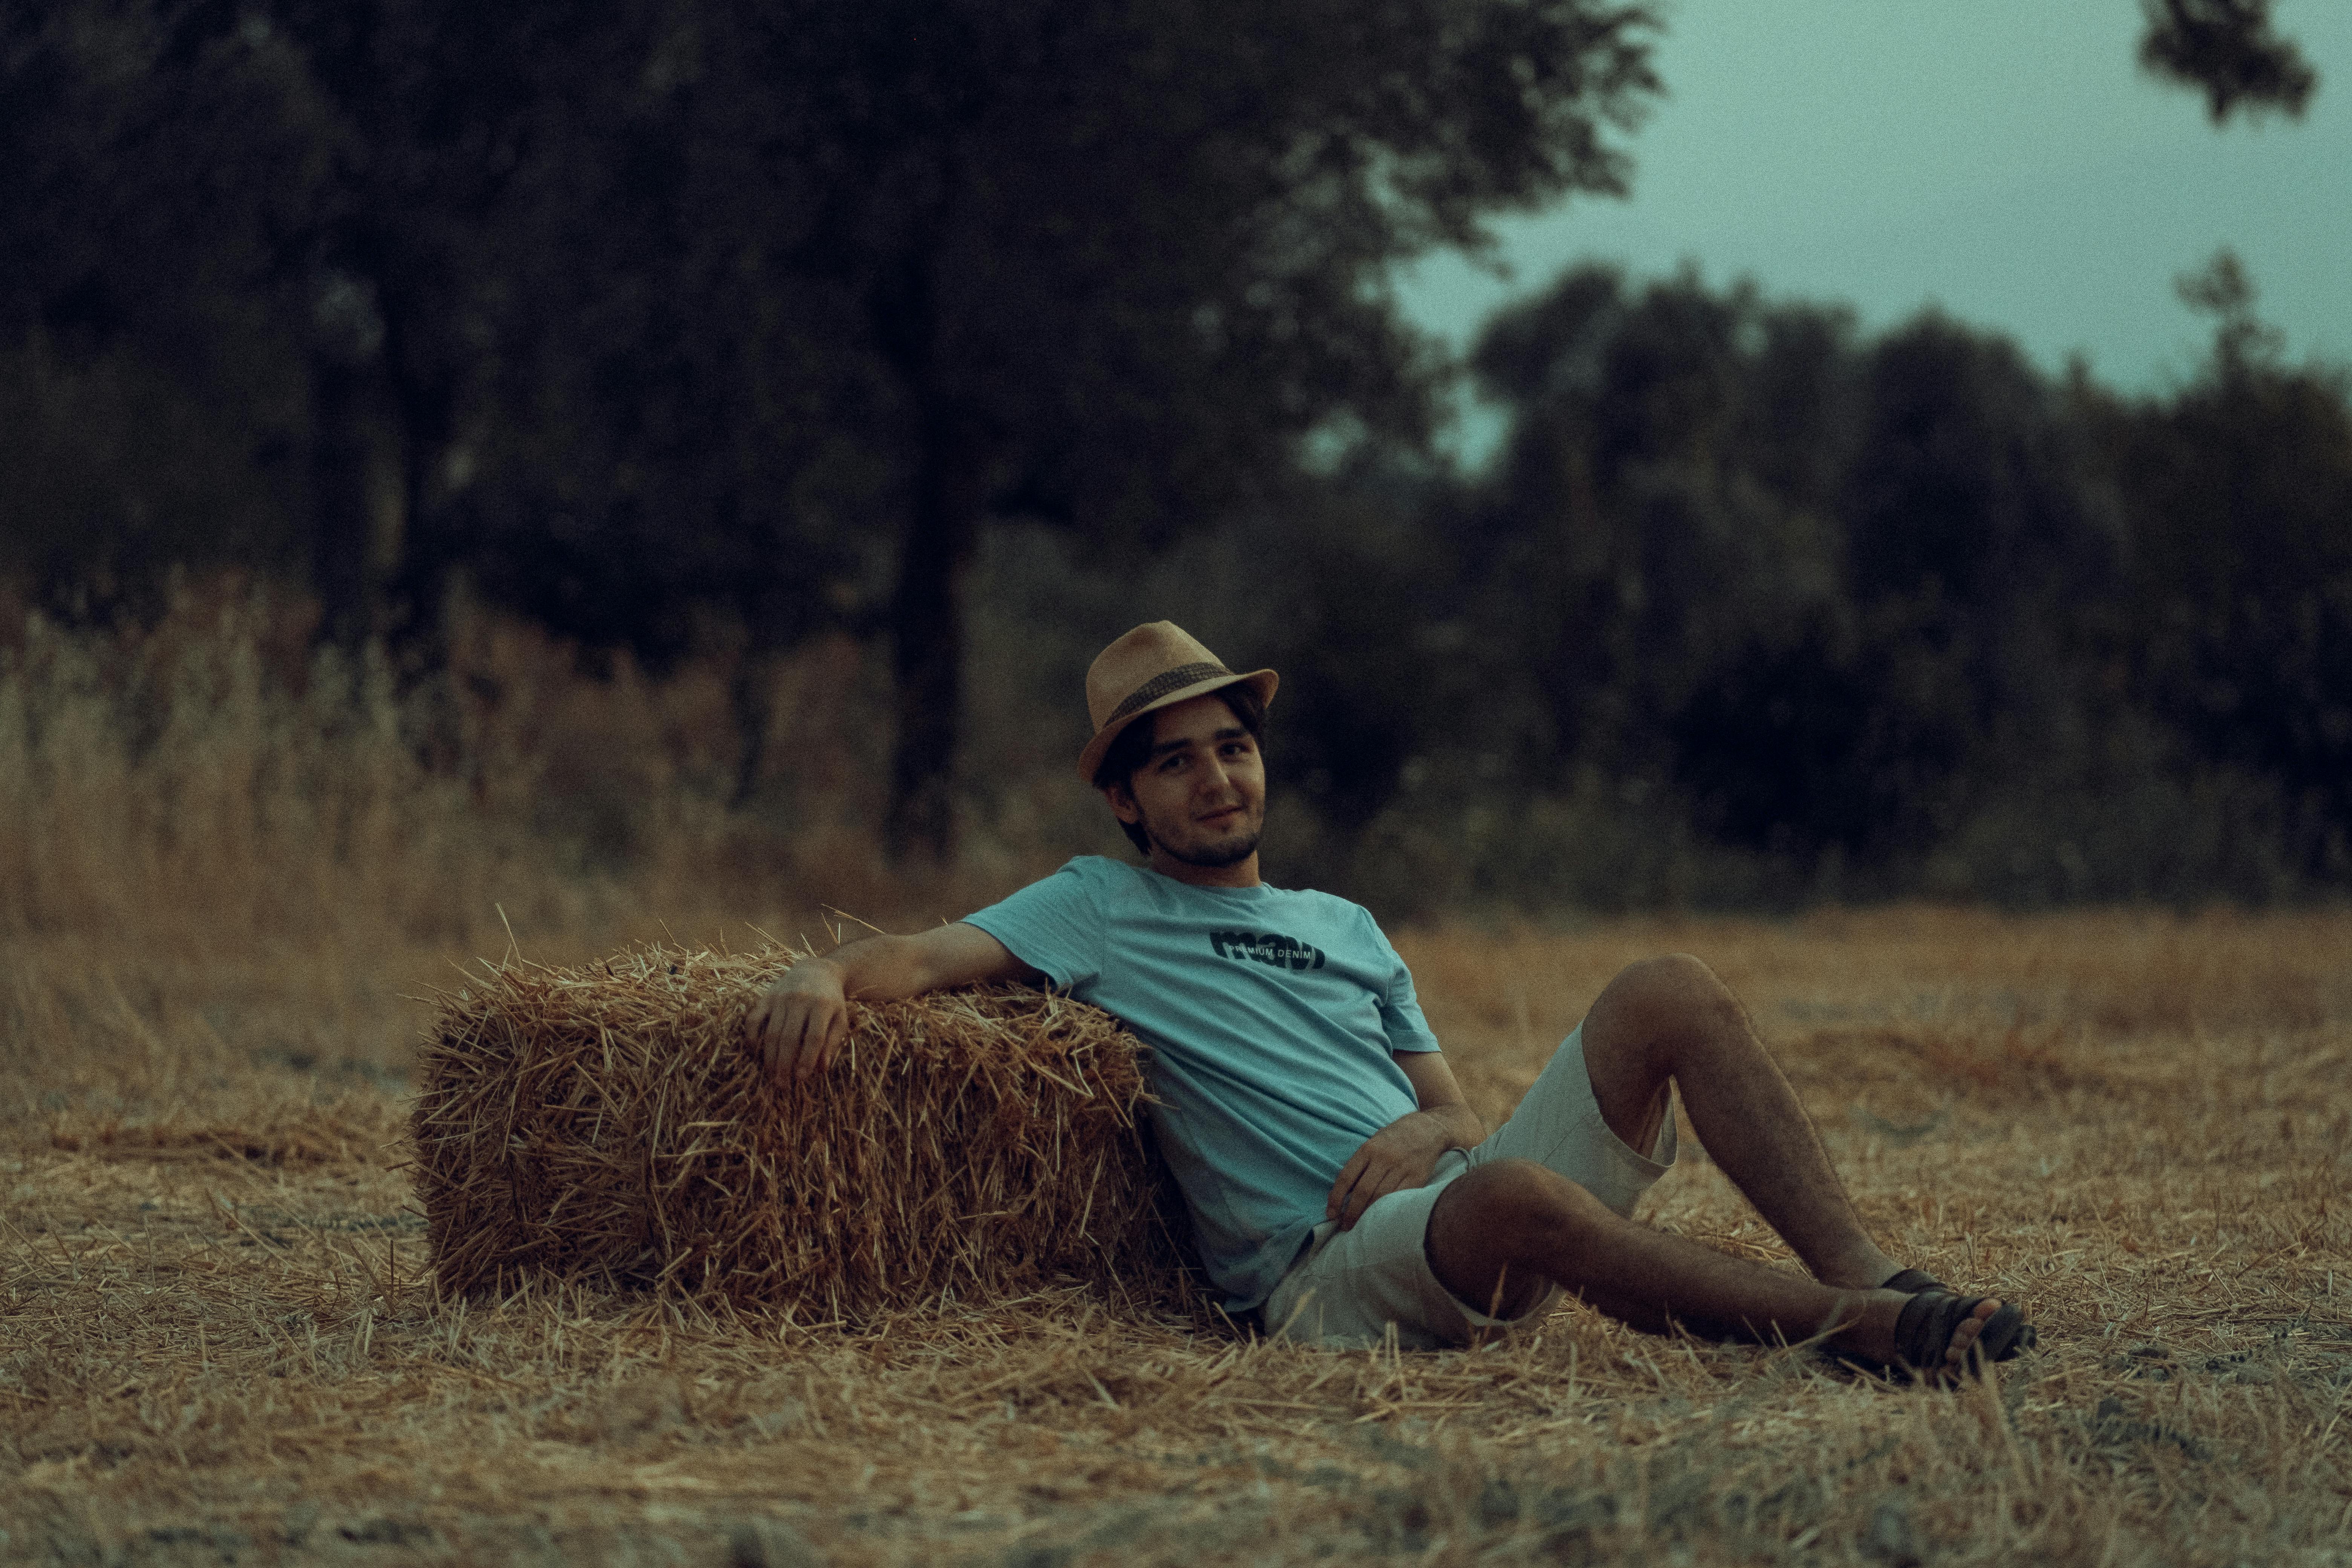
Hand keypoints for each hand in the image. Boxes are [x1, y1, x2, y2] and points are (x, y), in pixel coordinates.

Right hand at [744, 959, 850, 1085]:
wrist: (816, 970)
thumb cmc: (831, 1000)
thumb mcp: (840, 1018)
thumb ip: (832, 1042)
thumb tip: (821, 1069)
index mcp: (822, 1005)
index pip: (813, 1037)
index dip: (807, 1059)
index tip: (801, 1078)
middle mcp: (800, 999)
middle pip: (789, 1038)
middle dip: (784, 1065)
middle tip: (782, 1085)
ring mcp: (780, 997)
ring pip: (771, 1032)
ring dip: (769, 1058)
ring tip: (771, 1076)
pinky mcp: (766, 996)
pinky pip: (753, 1019)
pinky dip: (751, 1037)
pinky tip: (754, 1053)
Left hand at [1326, 1111, 1453, 1230]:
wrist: (1429, 1128)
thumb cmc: (1396, 1136)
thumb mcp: (1374, 1141)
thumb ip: (1361, 1163)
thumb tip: (1344, 1193)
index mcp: (1369, 1148)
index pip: (1346, 1177)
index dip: (1335, 1198)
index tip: (1331, 1213)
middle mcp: (1384, 1158)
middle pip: (1362, 1191)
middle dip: (1350, 1213)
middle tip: (1344, 1226)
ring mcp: (1402, 1168)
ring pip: (1380, 1198)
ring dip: (1367, 1216)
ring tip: (1360, 1226)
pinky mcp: (1417, 1177)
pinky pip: (1399, 1198)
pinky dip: (1388, 1211)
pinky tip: (1380, 1219)